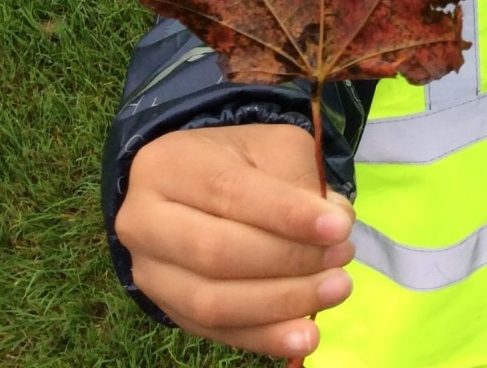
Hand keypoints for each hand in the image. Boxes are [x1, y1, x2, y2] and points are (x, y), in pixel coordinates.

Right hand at [115, 124, 355, 359]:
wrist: (195, 185)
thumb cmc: (239, 159)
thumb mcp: (271, 147)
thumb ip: (300, 180)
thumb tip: (336, 223)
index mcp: (168, 165)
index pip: (229, 192)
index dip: (287, 214)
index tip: (340, 227)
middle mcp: (143, 221)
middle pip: (216, 253)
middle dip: (288, 260)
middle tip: (343, 257)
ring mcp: (149, 273)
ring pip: (212, 302)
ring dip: (281, 304)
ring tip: (335, 290)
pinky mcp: (167, 309)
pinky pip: (215, 333)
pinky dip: (263, 338)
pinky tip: (303, 337)